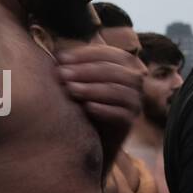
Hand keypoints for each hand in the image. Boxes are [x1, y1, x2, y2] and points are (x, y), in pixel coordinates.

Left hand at [55, 45, 143, 160]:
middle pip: (113, 71)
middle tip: (62, 74)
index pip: (108, 54)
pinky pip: (120, 114)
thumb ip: (75, 67)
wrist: (93, 139)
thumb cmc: (84, 104)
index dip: (84, 54)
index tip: (61, 58)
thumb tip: (58, 55)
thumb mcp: (81, 82)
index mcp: (123, 66)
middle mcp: (133, 82)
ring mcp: (134, 103)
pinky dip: (103, 109)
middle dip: (85, 71)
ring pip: (118, 91)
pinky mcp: (129, 122)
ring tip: (71, 89)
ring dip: (92, 89)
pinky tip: (86, 108)